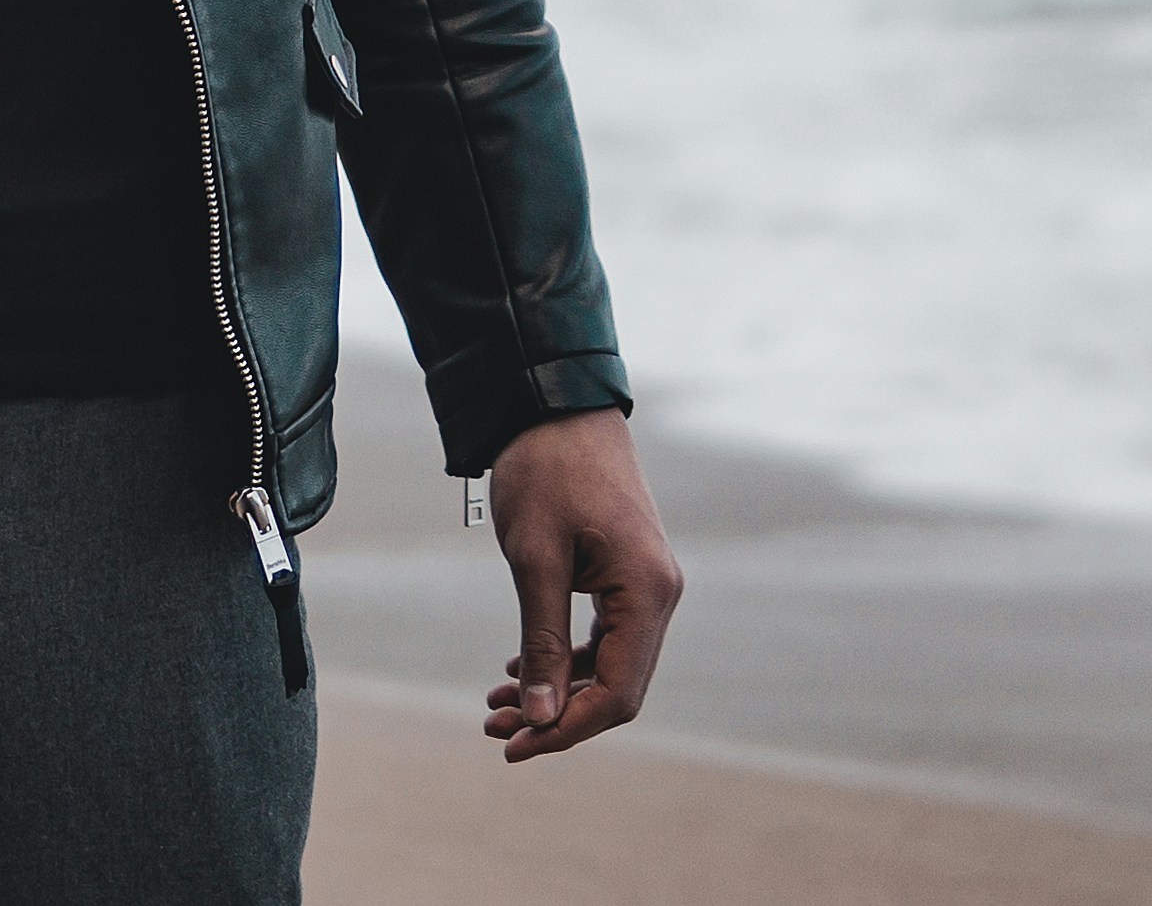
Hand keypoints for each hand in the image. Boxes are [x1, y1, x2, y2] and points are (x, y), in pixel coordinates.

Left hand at [477, 406, 678, 759]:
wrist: (555, 405)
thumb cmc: (545, 473)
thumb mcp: (535, 560)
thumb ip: (542, 642)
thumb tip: (542, 718)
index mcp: (647, 591)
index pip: (619, 691)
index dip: (568, 730)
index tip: (514, 745)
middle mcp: (658, 593)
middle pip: (617, 686)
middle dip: (557, 715)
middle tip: (493, 726)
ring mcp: (646, 584)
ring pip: (610, 665)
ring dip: (558, 691)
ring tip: (495, 703)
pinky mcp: (626, 574)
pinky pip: (604, 636)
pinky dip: (564, 660)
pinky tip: (516, 667)